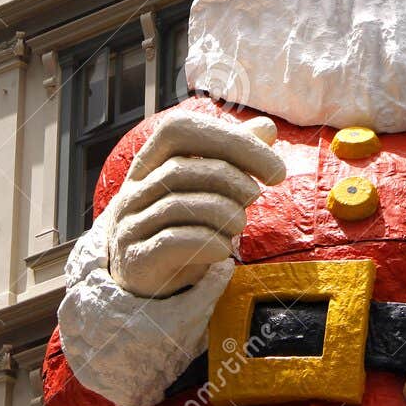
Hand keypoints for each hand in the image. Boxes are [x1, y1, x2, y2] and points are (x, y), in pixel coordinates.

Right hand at [107, 111, 285, 297]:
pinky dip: (206, 241)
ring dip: (222, 211)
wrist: (149, 279)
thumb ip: (233, 157)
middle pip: (179, 168)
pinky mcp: (137, 259)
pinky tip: (225, 249)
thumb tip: (266, 126)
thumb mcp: (210, 188)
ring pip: (176, 205)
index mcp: (149, 161)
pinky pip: (171, 241)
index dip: (231, 140)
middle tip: (256, 196)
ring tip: (241, 224)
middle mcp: (133, 189)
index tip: (275, 168)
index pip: (181, 129)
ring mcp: (130, 224)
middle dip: (230, 179)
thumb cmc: (184, 224)